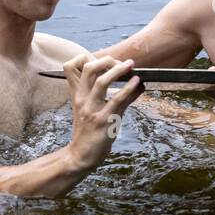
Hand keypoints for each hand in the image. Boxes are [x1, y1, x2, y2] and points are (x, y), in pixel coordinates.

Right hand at [63, 53, 143, 169]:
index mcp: (78, 96)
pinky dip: (129, 89)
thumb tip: (133, 82)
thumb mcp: (92, 111)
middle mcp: (83, 100)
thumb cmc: (89, 133)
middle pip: (89, 69)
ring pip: (102, 82)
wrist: (81, 156)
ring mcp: (92, 110)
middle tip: (122, 61)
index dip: (92, 59)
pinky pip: (117, 100)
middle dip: (107, 60)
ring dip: (118, 70)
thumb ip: (108, 96)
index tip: (109, 60)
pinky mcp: (104, 120)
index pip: (76, 68)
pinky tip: (138, 83)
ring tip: (131, 65)